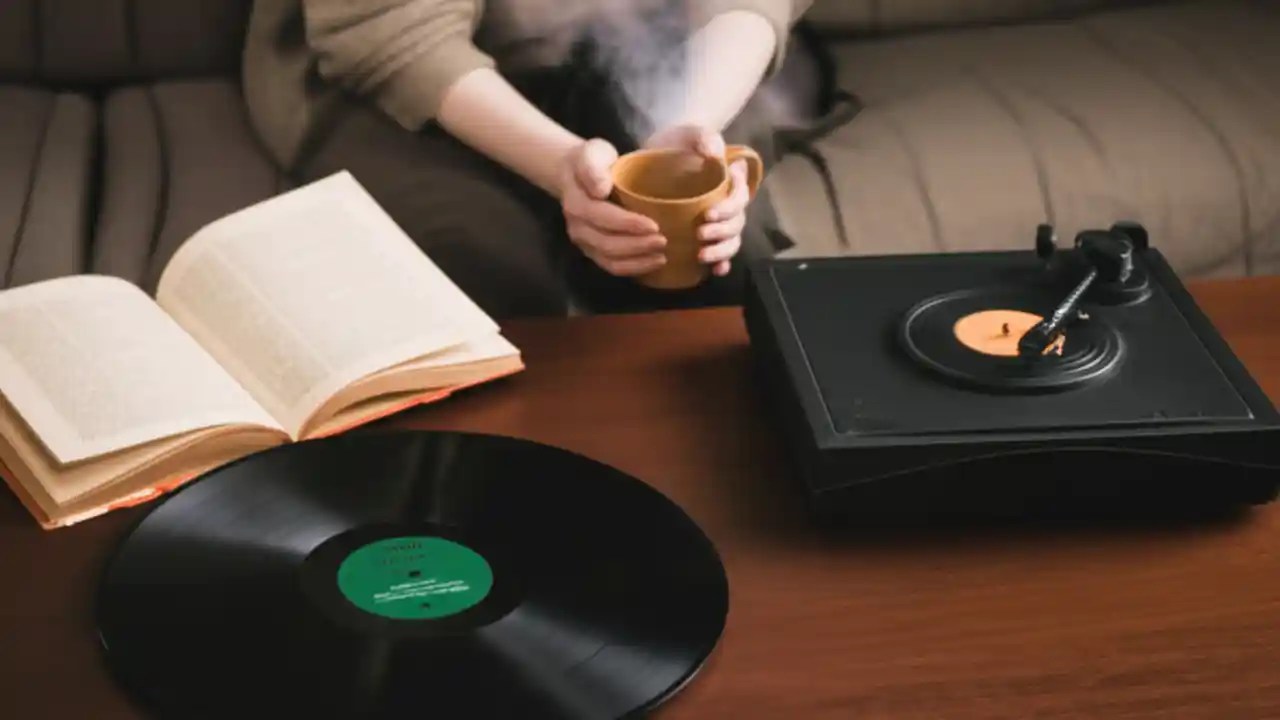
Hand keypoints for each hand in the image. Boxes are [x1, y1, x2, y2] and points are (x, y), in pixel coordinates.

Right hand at [557, 138, 667, 276]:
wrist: (578, 175)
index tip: (654, 225)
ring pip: (610, 260)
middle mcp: (577, 227)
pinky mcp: (593, 252)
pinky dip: (634, 268)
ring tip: (663, 255)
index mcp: (576, 203)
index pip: (602, 218)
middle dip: (637, 245)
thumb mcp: (593, 152)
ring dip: (638, 261)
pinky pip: (612, 267)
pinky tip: (654, 262)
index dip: (628, 224)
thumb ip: (593, 167)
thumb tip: (600, 189)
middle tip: (665, 241)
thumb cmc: (593, 161)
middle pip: (607, 243)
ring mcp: (584, 243)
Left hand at [644, 124, 750, 276]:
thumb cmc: (674, 144)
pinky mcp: (706, 235)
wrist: (652, 158)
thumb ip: (704, 138)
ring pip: (732, 240)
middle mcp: (727, 202)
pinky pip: (722, 253)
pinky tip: (715, 271)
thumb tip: (715, 154)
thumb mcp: (688, 135)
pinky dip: (722, 264)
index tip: (709, 213)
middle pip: (737, 222)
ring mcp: (718, 221)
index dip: (730, 207)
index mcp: (729, 180)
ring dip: (721, 251)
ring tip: (701, 255)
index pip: (740, 195)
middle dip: (722, 232)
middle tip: (700, 234)